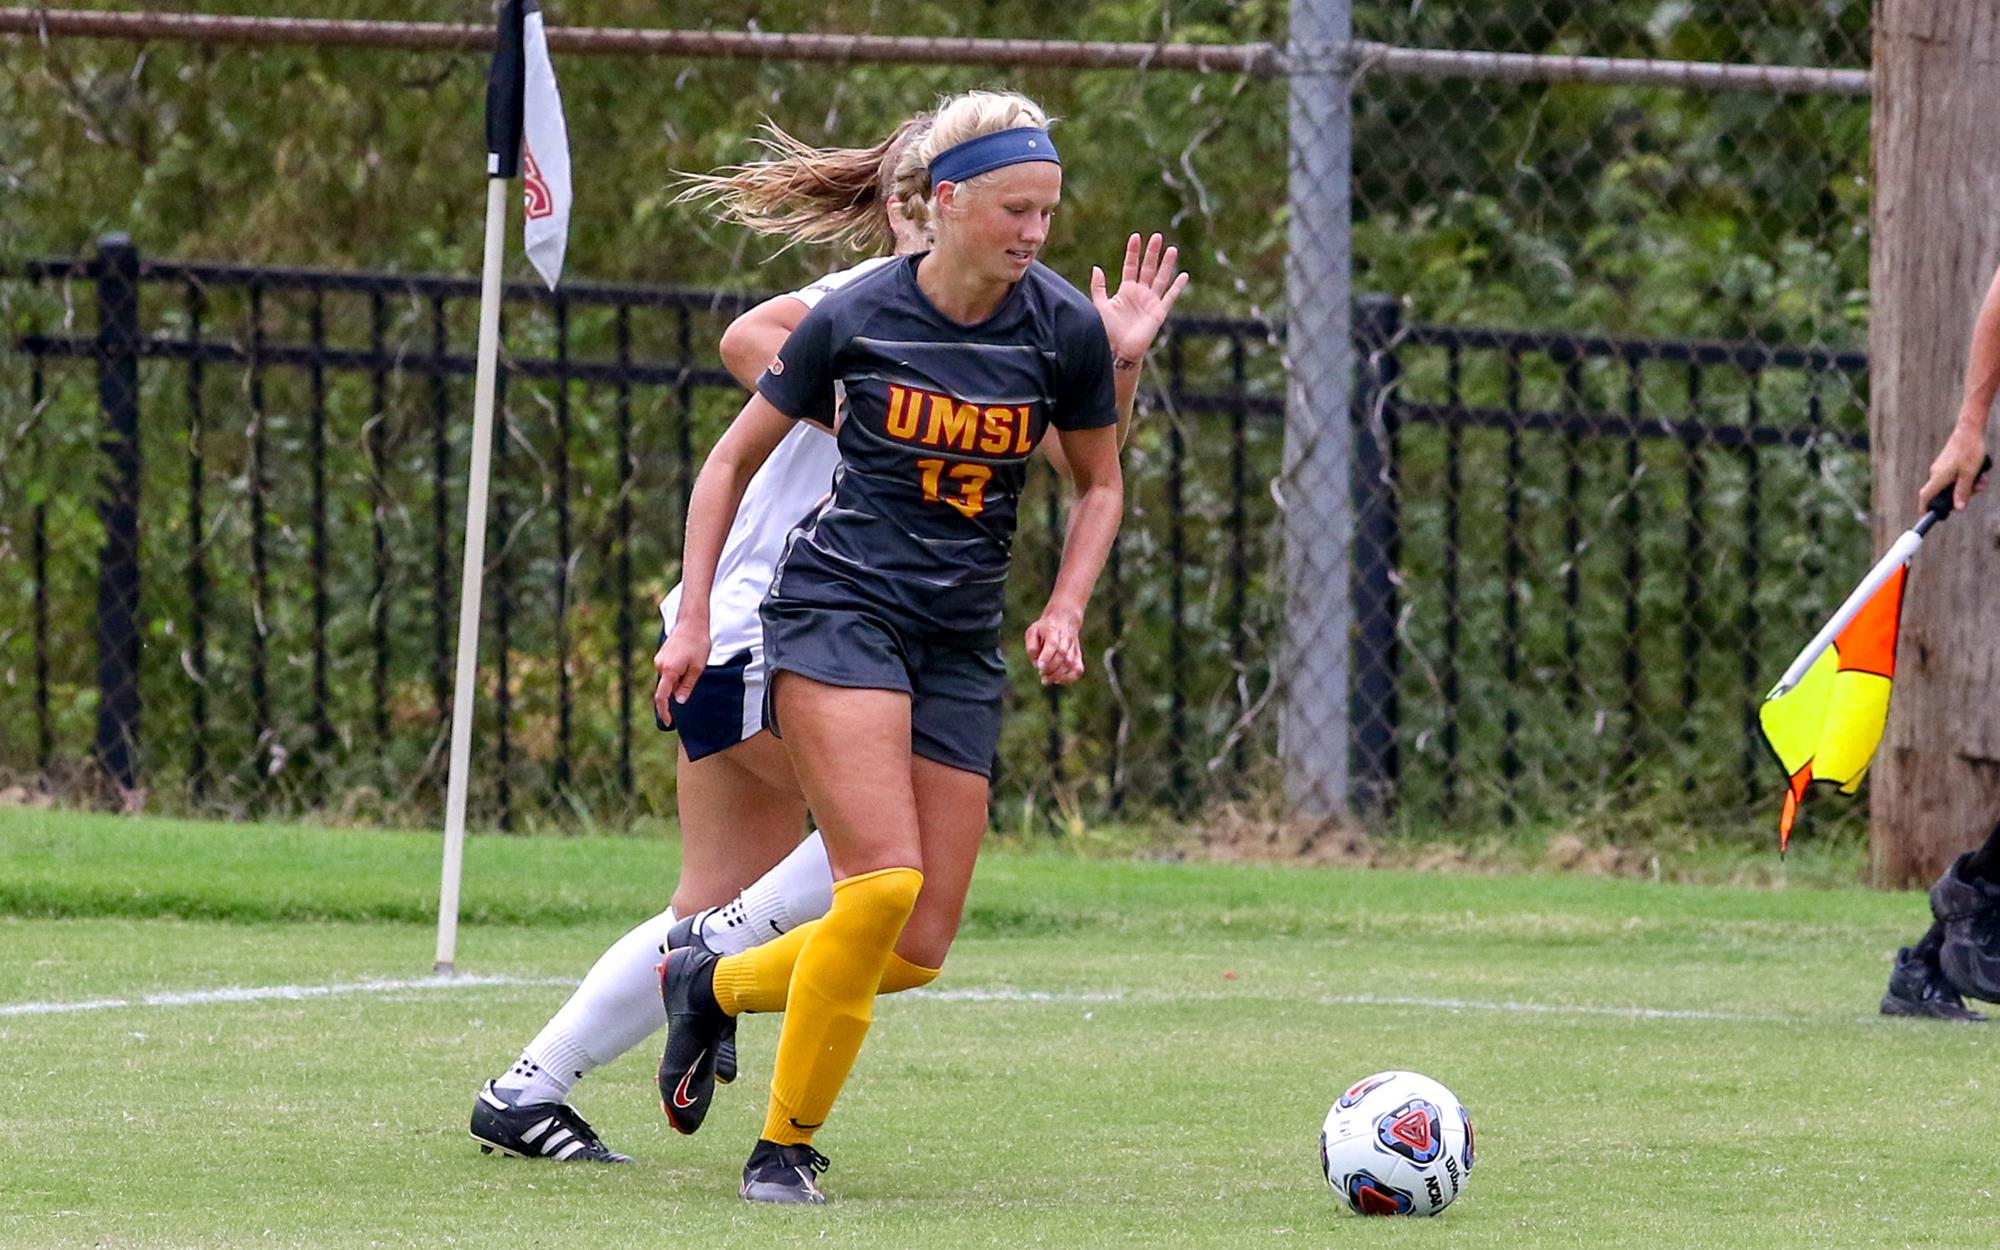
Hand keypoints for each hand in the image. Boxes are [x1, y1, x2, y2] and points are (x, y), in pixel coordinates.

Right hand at [652, 626, 709, 726]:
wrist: (691, 623)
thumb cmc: (698, 644)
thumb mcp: (698, 668)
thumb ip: (687, 686)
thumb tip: (679, 701)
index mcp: (669, 671)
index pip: (662, 697)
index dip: (664, 712)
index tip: (669, 722)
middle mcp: (660, 666)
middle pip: (667, 688)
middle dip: (679, 689)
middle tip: (694, 674)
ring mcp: (658, 660)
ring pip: (668, 679)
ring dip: (679, 679)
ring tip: (692, 662)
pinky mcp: (660, 656)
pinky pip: (667, 671)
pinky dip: (676, 673)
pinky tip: (687, 660)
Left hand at [1024, 604, 1085, 685]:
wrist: (1064, 619)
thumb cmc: (1044, 629)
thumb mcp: (1032, 632)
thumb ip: (1031, 648)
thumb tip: (1037, 664)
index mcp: (1052, 630)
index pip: (1053, 644)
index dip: (1047, 657)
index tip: (1040, 667)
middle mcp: (1066, 638)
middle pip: (1062, 655)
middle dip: (1051, 669)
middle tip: (1041, 675)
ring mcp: (1073, 647)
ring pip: (1070, 663)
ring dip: (1058, 675)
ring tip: (1047, 680)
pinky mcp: (1078, 655)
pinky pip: (1078, 669)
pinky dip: (1070, 678)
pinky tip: (1059, 680)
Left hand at [1091, 233, 1190, 366]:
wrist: (1118, 350)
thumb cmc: (1108, 330)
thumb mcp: (1100, 305)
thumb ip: (1099, 287)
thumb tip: (1096, 268)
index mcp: (1126, 290)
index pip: (1131, 266)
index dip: (1133, 252)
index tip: (1135, 237)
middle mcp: (1140, 293)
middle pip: (1147, 268)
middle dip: (1152, 253)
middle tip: (1157, 236)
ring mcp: (1151, 302)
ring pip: (1160, 278)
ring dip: (1166, 264)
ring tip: (1172, 249)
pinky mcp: (1159, 312)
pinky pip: (1170, 297)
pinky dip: (1177, 287)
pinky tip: (1184, 275)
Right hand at [1918, 422, 1990, 511]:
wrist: (1969, 429)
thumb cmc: (1970, 450)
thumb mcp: (1969, 474)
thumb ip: (1963, 491)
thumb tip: (1958, 508)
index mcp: (1938, 477)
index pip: (1925, 497)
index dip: (1924, 509)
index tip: (1926, 518)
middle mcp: (1936, 474)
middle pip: (1943, 493)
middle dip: (1961, 495)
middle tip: (1977, 490)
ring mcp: (1942, 468)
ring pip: (1953, 484)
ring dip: (1968, 485)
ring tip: (1982, 478)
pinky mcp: (1948, 463)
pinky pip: (1955, 476)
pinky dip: (1967, 477)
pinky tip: (1979, 471)